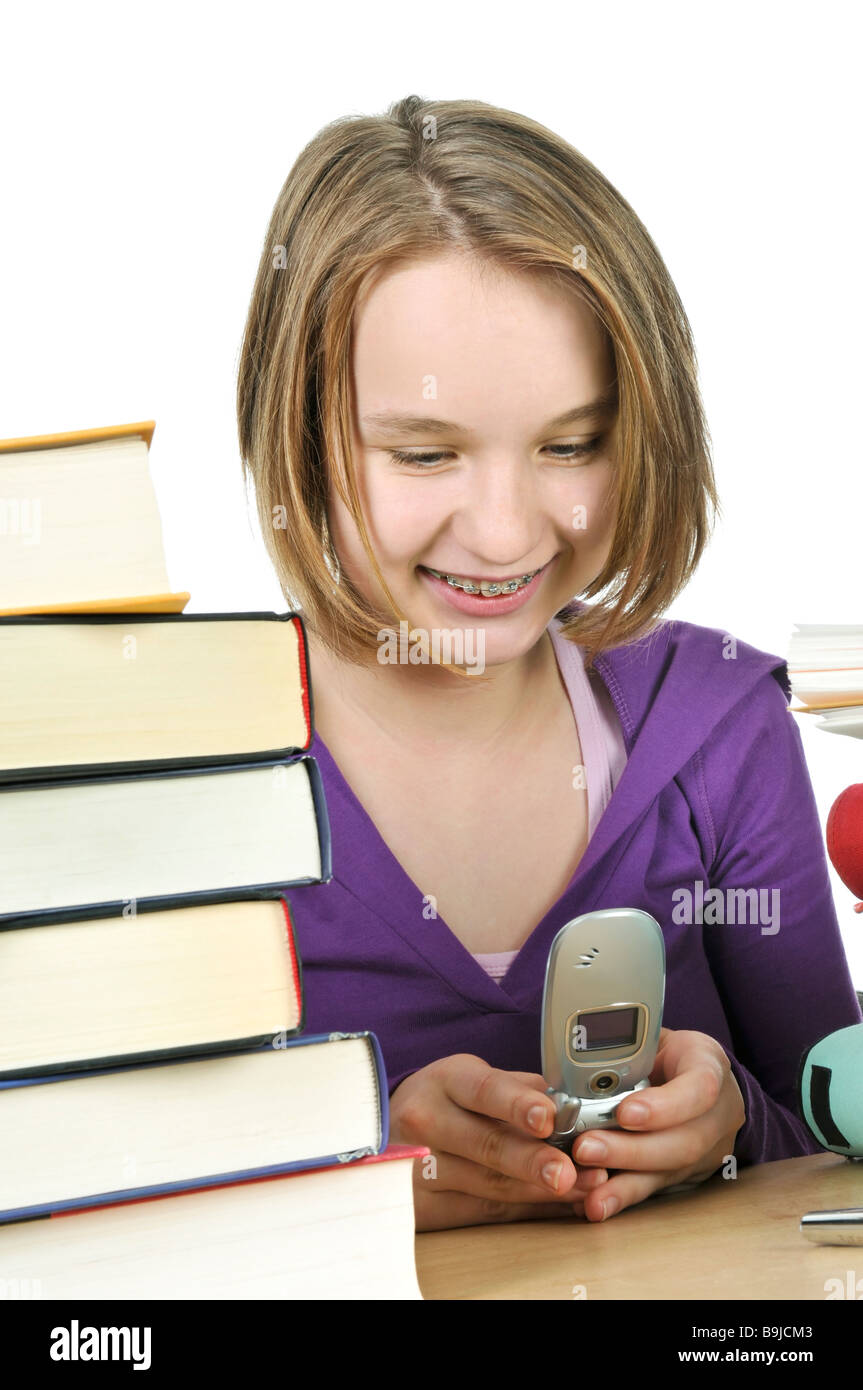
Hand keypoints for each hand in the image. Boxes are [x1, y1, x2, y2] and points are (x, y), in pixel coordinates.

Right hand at [389, 1053, 610, 1231]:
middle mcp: (427, 1122)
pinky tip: (557, 1206)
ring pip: (488, 1186)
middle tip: (567, 1172)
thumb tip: (570, 1104)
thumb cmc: (442, 1100)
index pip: (484, 1092)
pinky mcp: (423, 1206)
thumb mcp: (471, 1080)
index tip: (547, 1117)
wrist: (382, 1130)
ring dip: (539, 1191)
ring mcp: (419, 1169)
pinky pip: (483, 1212)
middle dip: (531, 1161)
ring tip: (580, 1188)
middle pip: (485, 1145)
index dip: (517, 1105)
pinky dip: (525, 1210)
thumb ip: (519, 1089)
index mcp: (446, 1082)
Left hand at [569, 1027, 745, 1221]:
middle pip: (685, 1140)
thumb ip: (624, 1046)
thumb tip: (573, 1058)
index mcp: (709, 1065)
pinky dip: (623, 1197)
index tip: (625, 1113)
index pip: (699, 1086)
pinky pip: (657, 1187)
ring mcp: (708, 1147)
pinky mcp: (687, 1172)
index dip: (665, 1106)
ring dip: (626, 1182)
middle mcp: (718, 1111)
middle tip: (586, 1149)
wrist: (693, 1073)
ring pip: (671, 1170)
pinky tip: (595, 1205)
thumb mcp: (653, 1035)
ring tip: (588, 1190)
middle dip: (632, 1150)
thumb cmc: (663, 1050)